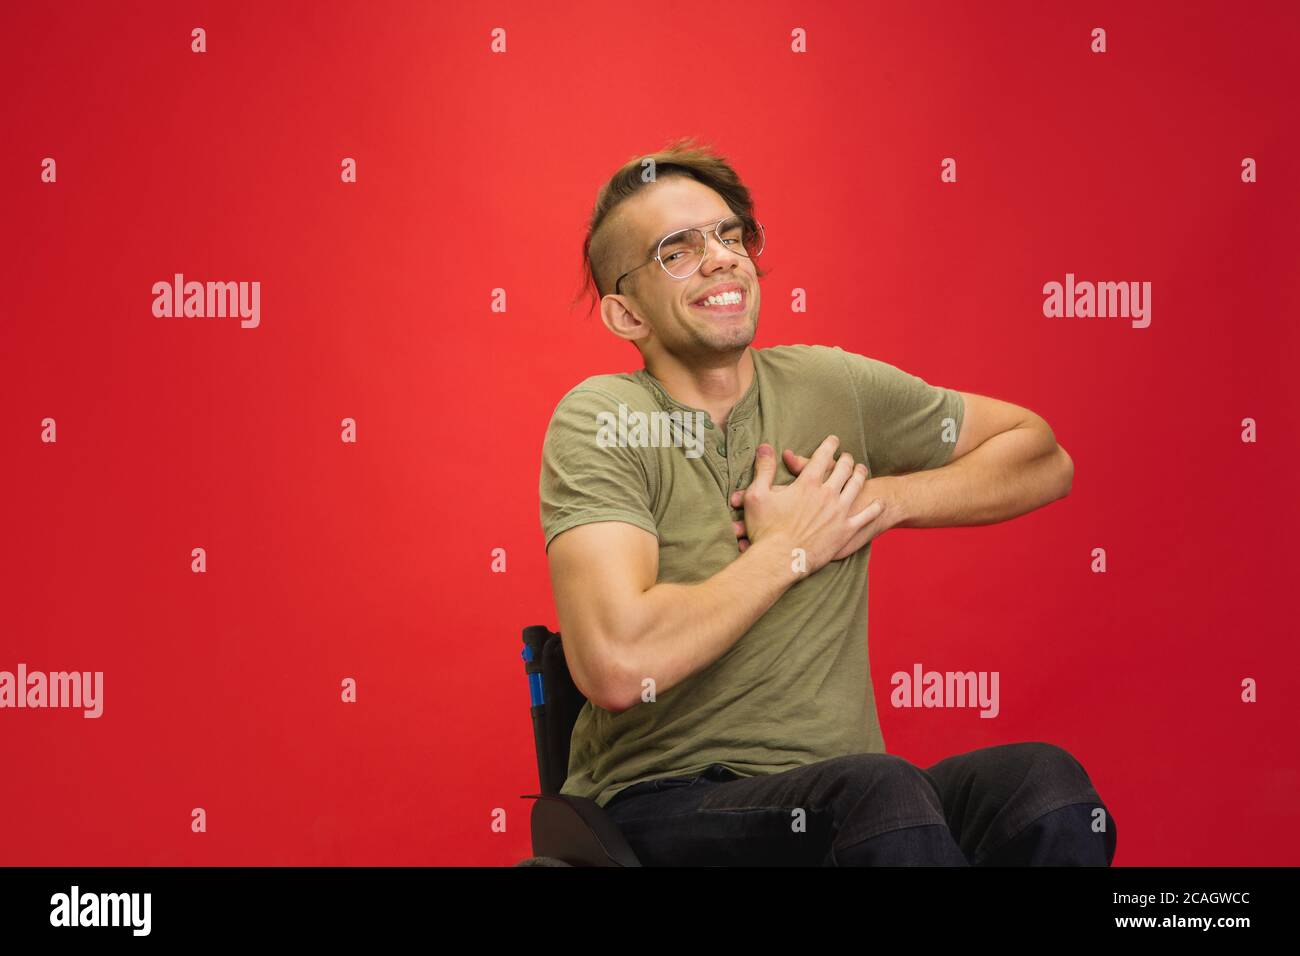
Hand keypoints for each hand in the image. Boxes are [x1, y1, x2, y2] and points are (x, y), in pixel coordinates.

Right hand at [730, 435, 883, 576]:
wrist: (780, 560)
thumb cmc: (765, 529)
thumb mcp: (757, 495)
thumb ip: (764, 469)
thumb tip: (764, 446)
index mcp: (808, 483)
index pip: (823, 456)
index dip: (829, 444)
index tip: (833, 440)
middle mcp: (828, 494)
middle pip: (844, 469)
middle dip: (846, 459)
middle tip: (847, 456)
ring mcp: (839, 512)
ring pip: (856, 486)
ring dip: (860, 474)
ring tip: (861, 469)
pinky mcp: (846, 531)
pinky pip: (866, 516)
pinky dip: (874, 508)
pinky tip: (878, 502)